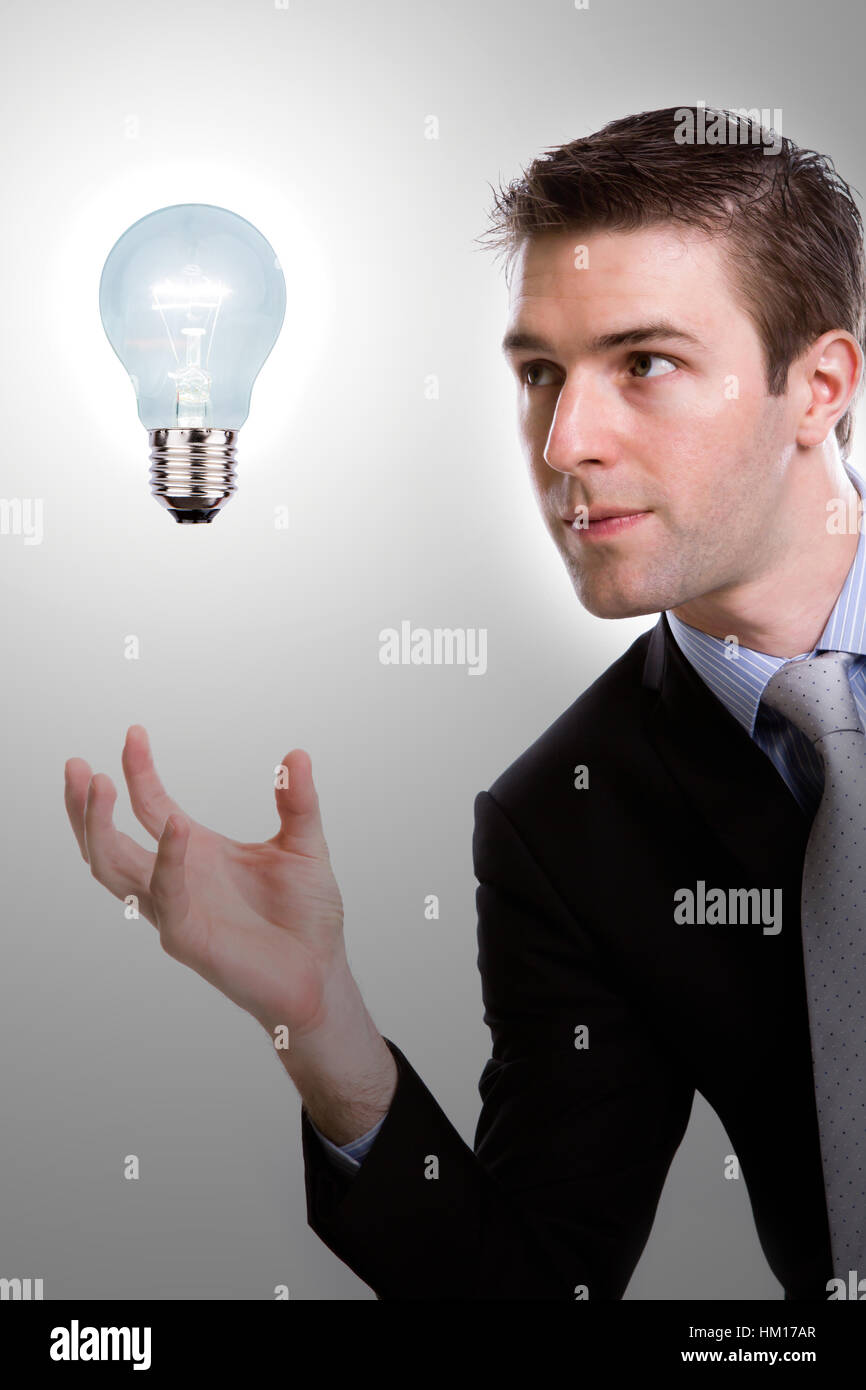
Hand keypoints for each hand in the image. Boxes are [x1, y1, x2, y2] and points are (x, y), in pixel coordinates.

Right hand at [64, 726, 347, 1042]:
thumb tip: (296, 754)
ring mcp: (175, 910)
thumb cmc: (306, 917)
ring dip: (99, 829)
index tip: (135, 732)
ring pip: (113, 870)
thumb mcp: (304, 845)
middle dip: (86, 805)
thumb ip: (298, 802)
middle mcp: (175, 880)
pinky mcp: (187, 938)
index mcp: (196, 853)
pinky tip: (177, 827)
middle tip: (78, 765)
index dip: (138, 771)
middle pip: (108, 841)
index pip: (150, 807)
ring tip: (101, 785)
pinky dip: (167, 861)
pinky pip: (166, 896)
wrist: (322, 973)